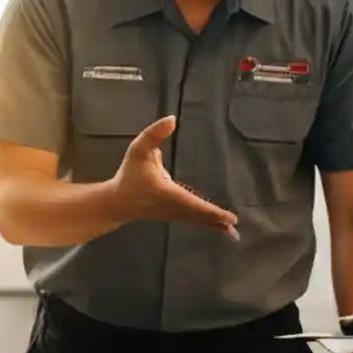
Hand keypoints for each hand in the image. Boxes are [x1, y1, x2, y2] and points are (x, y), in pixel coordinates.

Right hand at [111, 115, 239, 239]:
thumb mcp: (139, 149)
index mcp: (167, 192)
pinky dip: (206, 223)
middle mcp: (173, 207)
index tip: (228, 217)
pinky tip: (219, 227)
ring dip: (214, 225)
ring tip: (232, 233)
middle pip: (198, 215)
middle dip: (216, 221)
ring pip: (196, 220)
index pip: (193, 203)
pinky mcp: (172, 216)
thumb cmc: (129, 175)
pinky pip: (193, 220)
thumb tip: (172, 119)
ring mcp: (173, 214)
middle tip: (235, 228)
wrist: (117, 202)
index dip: (211, 211)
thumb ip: (154, 134)